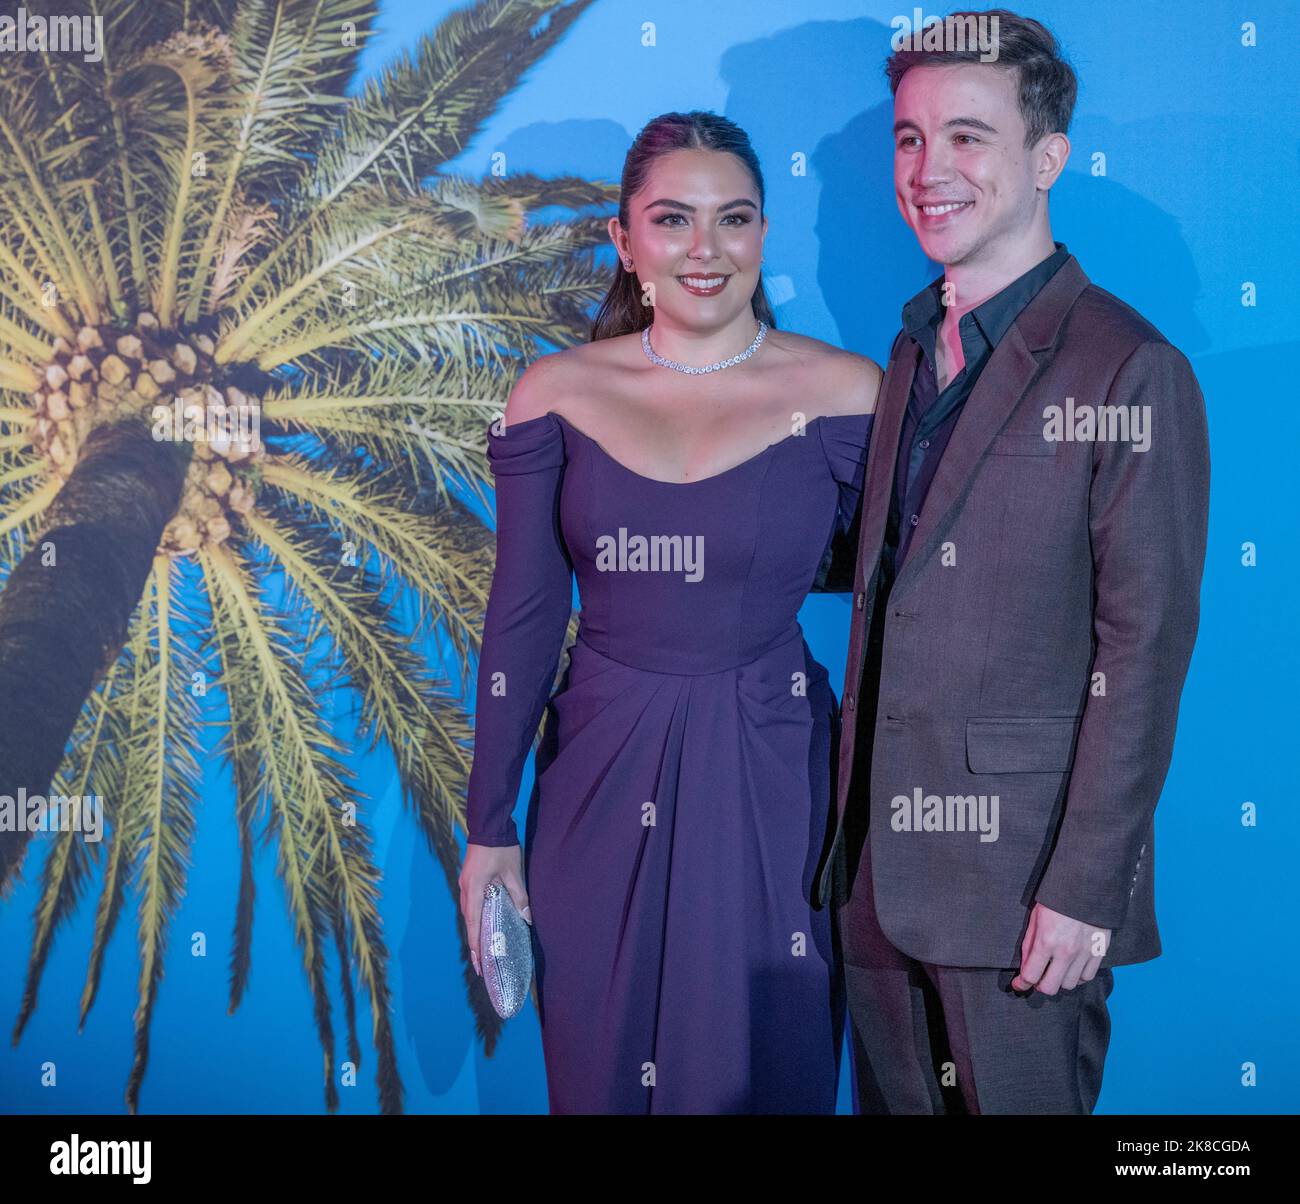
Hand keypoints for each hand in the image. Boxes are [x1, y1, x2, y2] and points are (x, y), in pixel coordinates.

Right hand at [458, 843, 529, 975]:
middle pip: (469, 922)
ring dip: (474, 932)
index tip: (479, 962)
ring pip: (468, 914)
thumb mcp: (513, 872)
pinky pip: (470, 905)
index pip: (474, 923)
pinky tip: (481, 926)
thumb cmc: (501, 848)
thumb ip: (519, 896)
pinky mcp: (468, 880)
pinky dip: (474, 919)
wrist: (488, 825)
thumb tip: (527, 918)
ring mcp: (465, 885)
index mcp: (475, 889)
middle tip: (481, 965)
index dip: (477, 944)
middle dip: (474, 944)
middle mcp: (466, 890)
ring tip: (481, 950)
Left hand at [1011, 903, 1110, 994]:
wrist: (1085, 886)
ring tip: (1055, 971)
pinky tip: (1072, 969)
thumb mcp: (1035, 918)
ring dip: (1059, 981)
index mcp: (1046, 941)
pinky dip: (1078, 977)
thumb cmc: (1056, 900)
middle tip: (1037, 979)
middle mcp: (1066, 952)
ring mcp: (1084, 953)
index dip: (1021, 983)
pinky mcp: (1099, 952)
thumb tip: (1026, 966)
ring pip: (1070, 985)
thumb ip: (1029, 944)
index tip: (1018, 984)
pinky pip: (1088, 977)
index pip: (1031, 975)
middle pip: (1050, 987)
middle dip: (1040, 986)